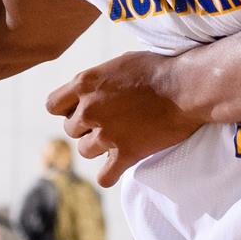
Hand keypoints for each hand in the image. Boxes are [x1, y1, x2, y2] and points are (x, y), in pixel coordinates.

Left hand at [46, 51, 203, 186]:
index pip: (53, 104)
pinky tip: (118, 165)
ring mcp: (107, 134)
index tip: (83, 107)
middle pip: (71, 129)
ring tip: (118, 137)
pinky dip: (109, 174)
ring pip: (85, 150)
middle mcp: (90, 110)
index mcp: (84, 83)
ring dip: (98, 146)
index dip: (67, 107)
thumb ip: (98, 79)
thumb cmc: (158, 68)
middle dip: (86, 126)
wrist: (187, 87)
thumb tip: (89, 88)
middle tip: (109, 121)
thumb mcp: (119, 63)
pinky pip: (105, 176)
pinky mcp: (126, 154)